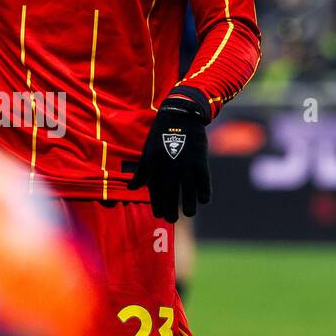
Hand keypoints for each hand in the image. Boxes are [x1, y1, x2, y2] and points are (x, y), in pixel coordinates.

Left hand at [125, 93, 210, 221]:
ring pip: (187, 190)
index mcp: (154, 164)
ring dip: (188, 204)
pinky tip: (203, 200)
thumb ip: (141, 171)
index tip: (159, 215)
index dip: (157, 204)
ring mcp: (185, 163)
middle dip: (170, 209)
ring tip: (189, 214)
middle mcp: (169, 166)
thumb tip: (131, 187)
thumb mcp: (147, 151)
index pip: (155, 189)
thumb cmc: (160, 134)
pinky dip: (204, 191)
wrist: (180, 115)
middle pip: (170, 192)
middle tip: (172, 220)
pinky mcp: (200, 160)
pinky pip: (203, 180)